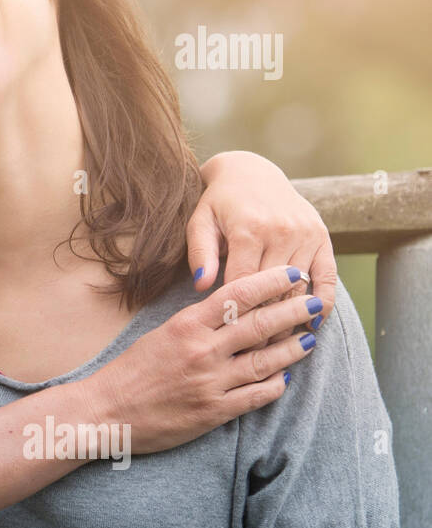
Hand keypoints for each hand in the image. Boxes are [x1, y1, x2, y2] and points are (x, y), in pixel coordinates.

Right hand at [87, 266, 319, 455]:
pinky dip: (275, 385)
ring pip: (265, 361)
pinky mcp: (212, 413)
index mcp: (186, 326)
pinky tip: (286, 378)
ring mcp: (209, 383)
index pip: (237, 295)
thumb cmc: (130, 371)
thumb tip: (230, 308)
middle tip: (317, 303)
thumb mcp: (159, 334)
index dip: (271, 282)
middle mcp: (202, 351)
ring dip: (293, 349)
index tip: (293, 274)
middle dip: (294, 311)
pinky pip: (255, 396)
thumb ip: (195, 323)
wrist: (105, 411)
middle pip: (260, 325)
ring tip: (310, 338)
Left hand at [188, 150, 336, 339]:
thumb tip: (201, 288)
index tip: (229, 341)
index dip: (237, 315)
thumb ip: (199, 254)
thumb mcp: (200, 222)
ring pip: (301, 288)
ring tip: (278, 347)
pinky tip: (313, 323)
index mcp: (249, 230)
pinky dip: (323, 302)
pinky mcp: (322, 236)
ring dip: (291, 319)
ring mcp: (306, 234)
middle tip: (253, 355)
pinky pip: (327, 276)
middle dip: (264, 325)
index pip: (244, 286)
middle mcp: (282, 232)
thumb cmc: (218, 204)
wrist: (251, 173)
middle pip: (275, 292)